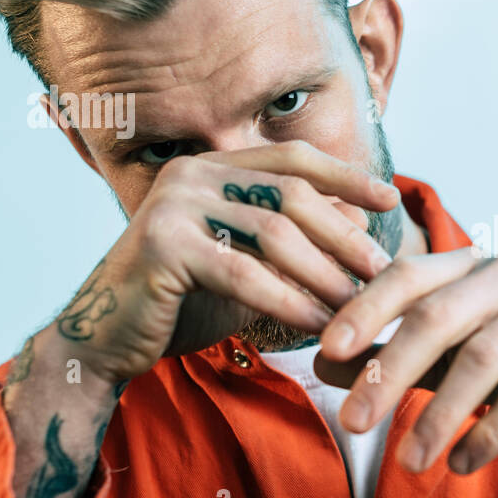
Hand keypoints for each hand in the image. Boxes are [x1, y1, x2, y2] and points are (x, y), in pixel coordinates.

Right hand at [49, 140, 398, 384]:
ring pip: (274, 234)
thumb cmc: (184, 301)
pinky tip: (318, 324)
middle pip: (291, 194)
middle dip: (343, 235)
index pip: (292, 157)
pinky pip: (245, 274)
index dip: (345, 175)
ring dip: (324, 274)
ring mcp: (173, 204)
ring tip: (358, 306)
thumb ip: (292, 240)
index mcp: (212, 166)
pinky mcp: (162, 245)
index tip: (390, 197)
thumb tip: (363, 224)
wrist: (107, 339)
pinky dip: (289, 301)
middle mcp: (191, 173)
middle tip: (382, 271)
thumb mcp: (248, 261)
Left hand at [313, 249, 497, 473]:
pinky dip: (491, 432)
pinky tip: (461, 463)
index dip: (365, 311)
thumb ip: (394, 356)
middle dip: (391, 372)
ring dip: (440, 415)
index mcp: (471, 263)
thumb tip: (320, 366)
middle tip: (351, 424)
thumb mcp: (453, 354)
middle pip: (438, 317)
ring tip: (408, 463)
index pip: (408, 276)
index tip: (327, 352)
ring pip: (483, 358)